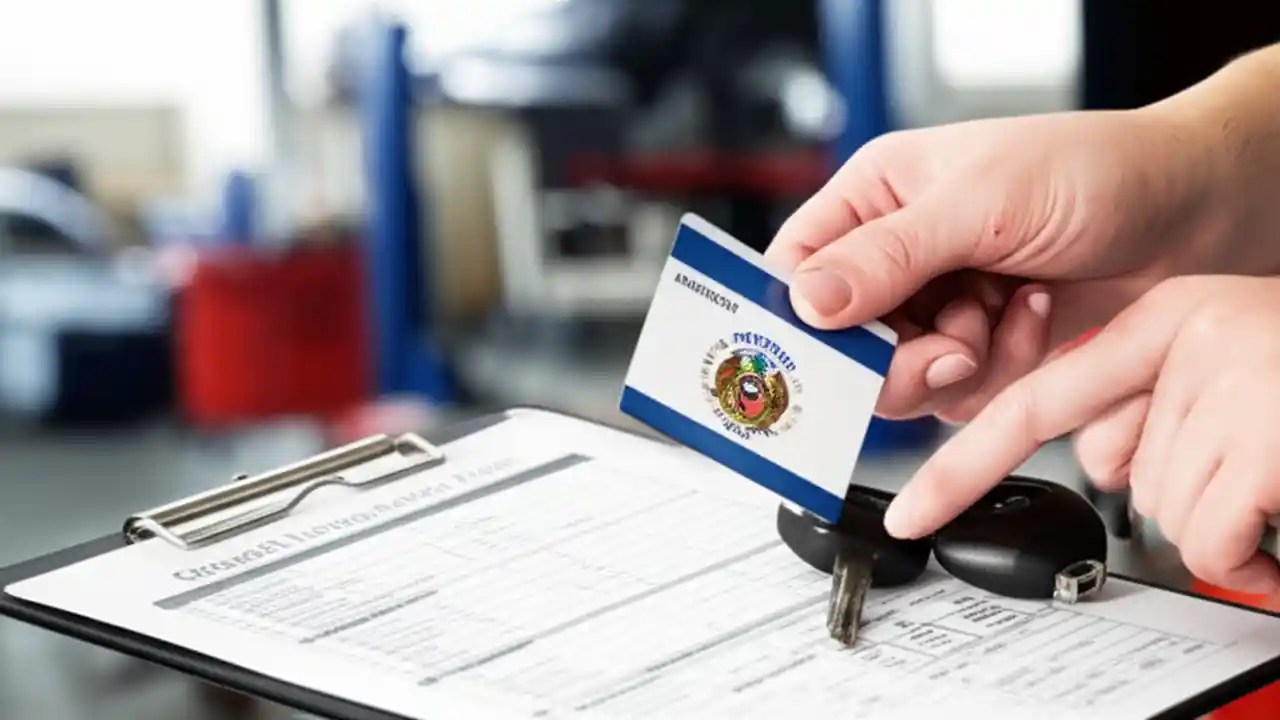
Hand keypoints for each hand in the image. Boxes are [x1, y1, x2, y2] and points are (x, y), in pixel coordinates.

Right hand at [765, 108, 1232, 422]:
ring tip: (1003, 311)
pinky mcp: (982, 347)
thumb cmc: (1093, 170)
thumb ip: (888, 255)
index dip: (796, 320)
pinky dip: (1001, 367)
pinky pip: (957, 393)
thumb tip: (807, 302)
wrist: (1193, 211)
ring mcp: (939, 305)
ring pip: (900, 380)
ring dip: (959, 361)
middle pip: (843, 344)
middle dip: (896, 358)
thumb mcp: (980, 202)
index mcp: (876, 199)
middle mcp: (897, 256)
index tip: (818, 357)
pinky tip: (1033, 314)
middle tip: (946, 346)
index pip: (796, 270)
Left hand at [883, 275, 1279, 594]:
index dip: (962, 469)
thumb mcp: (1221, 362)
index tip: (910, 515)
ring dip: (1216, 516)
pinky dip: (1248, 557)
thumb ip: (1134, 393)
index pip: (1030, 404)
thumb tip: (1096, 456)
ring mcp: (1229, 385)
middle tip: (1242, 449)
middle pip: (1108, 472)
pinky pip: (1211, 545)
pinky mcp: (1267, 442)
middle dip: (1168, 482)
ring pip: (1160, 512)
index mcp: (1168, 317)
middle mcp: (1191, 338)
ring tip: (1273, 467)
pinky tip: (1279, 509)